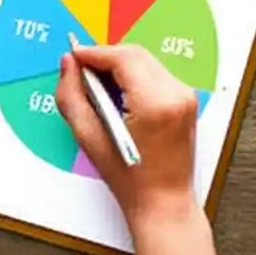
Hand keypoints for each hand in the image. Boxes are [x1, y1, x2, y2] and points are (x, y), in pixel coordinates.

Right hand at [55, 45, 199, 232]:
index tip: (73, 56)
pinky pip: (156, 75)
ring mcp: (186, 96)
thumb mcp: (89, 138)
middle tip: (81, 71)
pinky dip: (135, 77)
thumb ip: (72, 96)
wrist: (164, 201)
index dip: (93, 53)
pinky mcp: (187, 100)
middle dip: (106, 58)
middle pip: (136, 55)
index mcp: (155, 103)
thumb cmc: (130, 179)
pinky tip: (119, 96)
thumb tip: (68, 64)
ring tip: (98, 88)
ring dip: (120, 67)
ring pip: (146, 62)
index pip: (122, 58)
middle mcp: (176, 94)